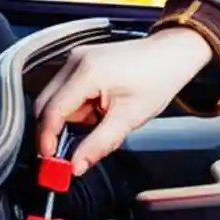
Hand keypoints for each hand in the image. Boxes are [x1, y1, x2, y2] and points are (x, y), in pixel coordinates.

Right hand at [33, 27, 212, 175]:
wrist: (173, 54)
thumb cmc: (159, 77)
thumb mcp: (130, 117)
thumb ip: (98, 144)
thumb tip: (76, 165)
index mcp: (88, 72)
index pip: (52, 111)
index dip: (47, 140)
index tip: (51, 161)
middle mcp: (76, 60)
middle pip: (46, 105)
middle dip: (57, 131)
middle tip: (71, 152)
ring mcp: (77, 58)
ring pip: (56, 100)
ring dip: (71, 119)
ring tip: (103, 120)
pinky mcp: (81, 61)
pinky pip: (67, 92)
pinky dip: (78, 107)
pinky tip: (100, 109)